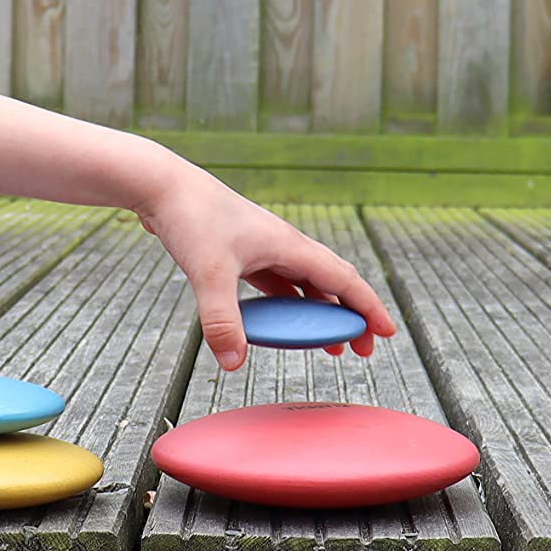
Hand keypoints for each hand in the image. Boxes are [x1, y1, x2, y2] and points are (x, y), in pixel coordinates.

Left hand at [134, 171, 398, 370]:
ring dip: (320, 315)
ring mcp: (262, 248)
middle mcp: (283, 245)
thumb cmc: (190, 217)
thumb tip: (233, 364)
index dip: (369, 308)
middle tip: (362, 348)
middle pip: (331, 284)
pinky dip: (288, 306)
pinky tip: (281, 325)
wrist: (162, 186)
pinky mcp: (241, 253)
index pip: (343, 280)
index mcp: (289, 246)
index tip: (388, 332)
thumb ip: (222, 321)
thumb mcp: (208, 273)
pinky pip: (277, 284)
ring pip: (305, 286)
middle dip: (351, 317)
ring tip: (329, 344)